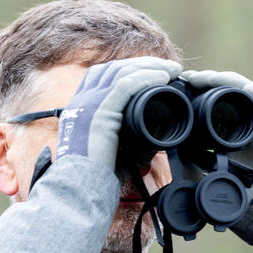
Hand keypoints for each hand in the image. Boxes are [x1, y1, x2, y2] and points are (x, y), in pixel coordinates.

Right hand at [56, 57, 181, 170]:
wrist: (80, 189)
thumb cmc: (96, 177)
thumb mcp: (111, 151)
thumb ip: (126, 140)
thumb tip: (151, 142)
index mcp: (80, 108)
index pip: (103, 77)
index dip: (128, 70)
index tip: (152, 73)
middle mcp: (81, 101)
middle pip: (113, 68)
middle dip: (142, 64)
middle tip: (167, 68)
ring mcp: (88, 104)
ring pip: (121, 72)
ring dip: (149, 67)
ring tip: (171, 70)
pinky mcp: (99, 112)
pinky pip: (125, 85)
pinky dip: (147, 77)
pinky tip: (163, 77)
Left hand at [180, 69, 252, 193]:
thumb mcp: (221, 179)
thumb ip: (203, 179)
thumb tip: (179, 188)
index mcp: (230, 126)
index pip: (212, 100)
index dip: (197, 91)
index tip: (179, 87)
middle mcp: (248, 115)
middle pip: (227, 89)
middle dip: (208, 80)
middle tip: (190, 78)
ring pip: (247, 88)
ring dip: (229, 81)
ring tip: (212, 79)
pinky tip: (251, 90)